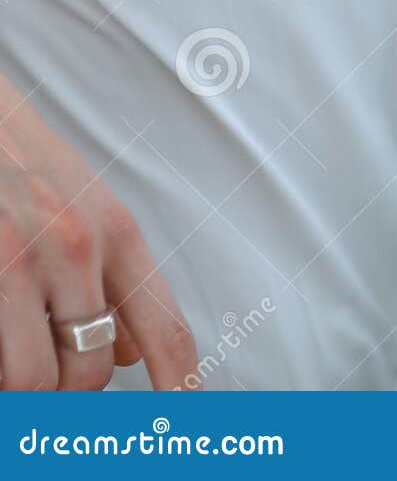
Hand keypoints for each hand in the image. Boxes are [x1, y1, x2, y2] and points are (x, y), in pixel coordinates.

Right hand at [0, 77, 199, 389]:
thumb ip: (115, 274)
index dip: (181, 386)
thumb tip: (142, 353)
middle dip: (66, 388)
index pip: (167, 326)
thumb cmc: (19, 164)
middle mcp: (74, 245)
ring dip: (20, 380)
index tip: (187, 424)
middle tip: (40, 355)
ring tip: (10, 344)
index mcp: (114, 228)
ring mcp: (16, 260)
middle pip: (93, 373)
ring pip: (34, 382)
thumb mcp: (84, 204)